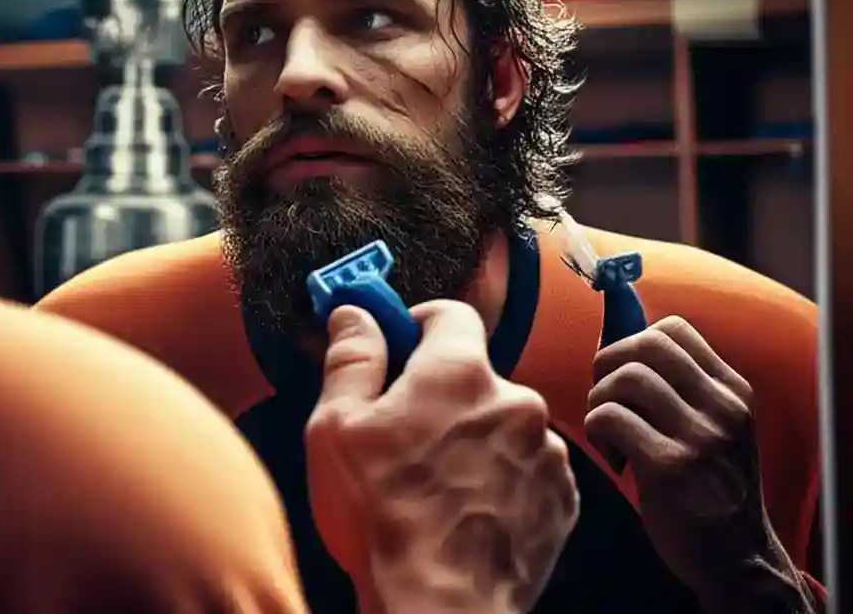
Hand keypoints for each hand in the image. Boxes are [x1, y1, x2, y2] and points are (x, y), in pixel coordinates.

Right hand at [306, 301, 578, 613]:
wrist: (439, 609)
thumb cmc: (382, 519)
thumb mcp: (335, 428)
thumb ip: (351, 359)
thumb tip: (355, 313)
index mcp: (459, 373)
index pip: (449, 315)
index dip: (418, 326)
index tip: (397, 348)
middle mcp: (516, 401)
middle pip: (475, 376)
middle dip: (440, 396)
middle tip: (402, 437)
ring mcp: (546, 454)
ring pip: (502, 426)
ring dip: (474, 441)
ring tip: (433, 487)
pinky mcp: (562, 501)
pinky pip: (527, 470)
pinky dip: (500, 481)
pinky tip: (465, 511)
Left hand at [584, 316, 813, 612]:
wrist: (736, 557)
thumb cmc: (707, 488)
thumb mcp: (713, 429)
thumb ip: (680, 390)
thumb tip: (614, 347)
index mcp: (732, 391)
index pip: (673, 329)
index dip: (631, 344)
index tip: (621, 378)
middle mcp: (723, 408)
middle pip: (645, 345)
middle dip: (607, 366)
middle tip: (605, 401)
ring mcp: (702, 437)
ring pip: (625, 379)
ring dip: (600, 402)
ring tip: (609, 433)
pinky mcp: (672, 467)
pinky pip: (610, 418)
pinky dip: (597, 431)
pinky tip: (615, 458)